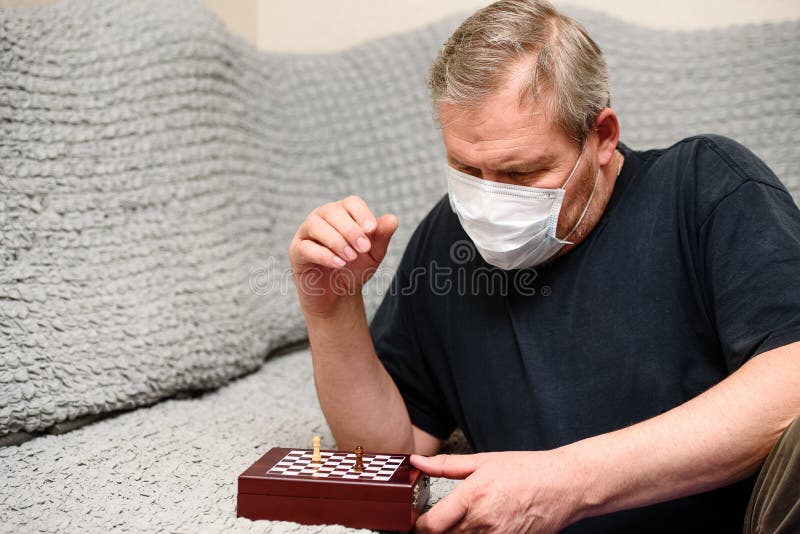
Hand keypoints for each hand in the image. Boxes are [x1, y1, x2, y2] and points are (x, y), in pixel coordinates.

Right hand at [289, 195, 397, 316]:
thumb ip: (382, 236)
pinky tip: (338, 263)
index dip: (362, 214)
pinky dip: (323, 254)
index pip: (351, 203)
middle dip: (350, 229)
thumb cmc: (355, 269)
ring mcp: (306, 233)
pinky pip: (305, 247)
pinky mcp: (296, 252)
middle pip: (333, 211)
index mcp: (342, 213)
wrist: (338, 296)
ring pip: (316, 225)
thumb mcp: (373, 254)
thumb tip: (392, 219)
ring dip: (336, 240)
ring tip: (351, 257)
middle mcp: (322, 218)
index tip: (372, 230)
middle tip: (363, 248)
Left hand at [411, 450, 585, 533]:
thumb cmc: (527, 470)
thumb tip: (418, 461)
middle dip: (437, 531)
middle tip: (439, 519)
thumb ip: (446, 465)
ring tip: (463, 521)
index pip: (431, 526)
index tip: (418, 519)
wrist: (563, 485)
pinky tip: (480, 528)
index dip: (419, 526)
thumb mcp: (483, 461)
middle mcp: (482, 522)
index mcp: (472, 497)